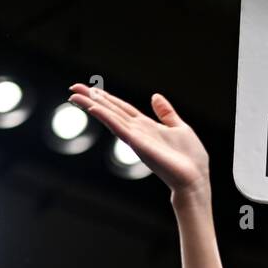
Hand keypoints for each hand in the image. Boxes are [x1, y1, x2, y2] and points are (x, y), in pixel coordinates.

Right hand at [68, 84, 209, 193]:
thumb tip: (155, 96)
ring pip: (110, 117)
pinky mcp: (138, 144)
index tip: (91, 89)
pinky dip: (105, 116)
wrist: (195, 179)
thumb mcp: (180, 128)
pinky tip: (92, 107)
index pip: (122, 108)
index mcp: (147, 126)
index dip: (107, 98)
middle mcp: (138, 132)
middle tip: (73, 88)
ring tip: (74, 95)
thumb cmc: (191, 160)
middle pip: (111, 111)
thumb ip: (167, 113)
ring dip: (92, 105)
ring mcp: (136, 138)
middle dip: (92, 99)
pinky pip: (118, 127)